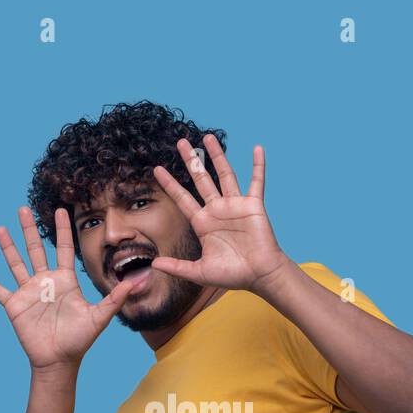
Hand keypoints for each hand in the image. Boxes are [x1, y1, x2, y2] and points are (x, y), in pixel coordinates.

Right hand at [0, 206, 144, 372]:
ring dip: (7, 246)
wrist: (59, 361)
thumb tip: (135, 282)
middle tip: (23, 208)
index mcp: (64, 281)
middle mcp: (45, 282)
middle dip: (29, 229)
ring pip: (15, 263)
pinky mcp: (14, 305)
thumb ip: (115, 299)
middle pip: (35, 249)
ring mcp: (28, 292)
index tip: (60, 209)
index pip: (62, 249)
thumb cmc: (80, 340)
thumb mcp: (100, 318)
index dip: (62, 230)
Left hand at [148, 133, 289, 294]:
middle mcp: (217, 210)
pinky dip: (258, 165)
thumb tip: (154, 265)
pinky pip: (256, 181)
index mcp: (203, 223)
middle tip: (180, 142)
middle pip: (200, 179)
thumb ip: (177, 267)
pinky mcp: (253, 205)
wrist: (259, 275)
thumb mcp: (199, 272)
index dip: (169, 184)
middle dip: (190, 160)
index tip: (156, 169)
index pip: (182, 198)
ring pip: (224, 174)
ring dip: (217, 155)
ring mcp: (235, 205)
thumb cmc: (232, 275)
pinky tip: (256, 148)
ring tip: (207, 137)